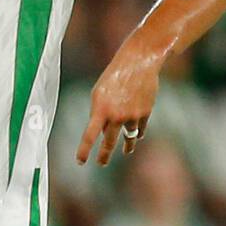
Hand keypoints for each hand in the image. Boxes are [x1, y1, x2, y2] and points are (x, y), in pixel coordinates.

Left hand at [76, 48, 161, 165]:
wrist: (139, 62)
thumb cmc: (114, 76)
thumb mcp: (99, 93)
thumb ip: (98, 113)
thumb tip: (103, 132)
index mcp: (100, 109)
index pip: (89, 135)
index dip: (84, 151)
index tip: (80, 162)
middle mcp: (116, 115)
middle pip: (109, 143)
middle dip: (104, 155)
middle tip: (101, 163)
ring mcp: (132, 116)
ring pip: (128, 138)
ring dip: (127, 146)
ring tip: (126, 152)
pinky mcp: (146, 113)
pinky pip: (140, 130)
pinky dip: (138, 133)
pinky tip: (137, 136)